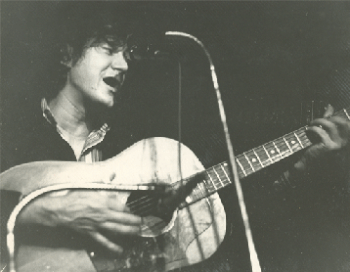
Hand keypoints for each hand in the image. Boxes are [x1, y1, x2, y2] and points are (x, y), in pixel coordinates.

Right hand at [19, 189, 141, 253]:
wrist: (60, 210)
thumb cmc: (73, 197)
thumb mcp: (89, 186)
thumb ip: (103, 180)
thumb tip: (112, 173)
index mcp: (104, 202)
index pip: (122, 206)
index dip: (130, 209)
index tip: (134, 210)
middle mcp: (104, 214)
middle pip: (124, 219)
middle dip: (136, 221)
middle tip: (144, 222)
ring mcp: (99, 225)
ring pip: (118, 230)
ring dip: (130, 232)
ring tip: (139, 232)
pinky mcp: (92, 233)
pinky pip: (104, 241)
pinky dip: (112, 246)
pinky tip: (120, 250)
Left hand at [294, 104, 349, 171]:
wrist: (307, 171)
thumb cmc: (315, 154)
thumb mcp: (324, 137)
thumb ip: (328, 123)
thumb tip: (329, 106)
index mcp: (345, 142)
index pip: (348, 124)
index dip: (337, 115)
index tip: (328, 110)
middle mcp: (345, 145)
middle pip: (343, 122)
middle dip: (330, 117)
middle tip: (318, 121)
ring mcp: (338, 146)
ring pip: (331, 124)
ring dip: (319, 121)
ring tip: (311, 125)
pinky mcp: (329, 148)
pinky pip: (320, 131)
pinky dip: (311, 129)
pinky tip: (307, 132)